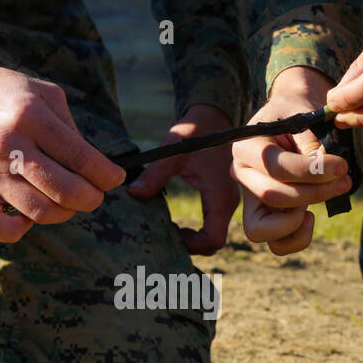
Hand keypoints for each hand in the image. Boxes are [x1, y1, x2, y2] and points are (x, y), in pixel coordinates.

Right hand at [0, 51, 124, 241]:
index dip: (106, 175)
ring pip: (38, 211)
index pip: (81, 157)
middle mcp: (9, 145)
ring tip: (67, 202)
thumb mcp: (43, 92)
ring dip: (63, 214)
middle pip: (64, 190)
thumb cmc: (2, 93)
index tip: (115, 179)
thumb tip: (95, 165)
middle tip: (94, 195)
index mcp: (31, 116)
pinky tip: (26, 220)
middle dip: (90, 198)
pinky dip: (15, 230)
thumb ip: (70, 128)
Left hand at [127, 103, 238, 254]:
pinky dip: (196, 229)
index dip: (192, 245)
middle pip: (214, 242)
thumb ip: (154, 174)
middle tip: (166, 233)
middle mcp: (228, 203)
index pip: (213, 240)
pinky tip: (175, 219)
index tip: (172, 232)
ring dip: (193, 238)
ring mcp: (226, 201)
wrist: (212, 117)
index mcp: (220, 196)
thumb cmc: (196, 132)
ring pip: (213, 234)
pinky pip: (212, 224)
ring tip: (168, 227)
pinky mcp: (221, 197)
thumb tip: (134, 193)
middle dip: (191, 245)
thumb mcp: (172, 151)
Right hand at [230, 66, 350, 255]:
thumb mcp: (306, 117)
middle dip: (314, 193)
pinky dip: (297, 237)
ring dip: (299, 222)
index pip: (275, 167)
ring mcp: (250, 198)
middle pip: (272, 196)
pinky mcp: (264, 215)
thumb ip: (313, 144)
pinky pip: (275, 243)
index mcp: (246, 146)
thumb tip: (325, 173)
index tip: (342, 167)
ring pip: (263, 230)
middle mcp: (241, 174)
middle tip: (344, 180)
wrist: (291, 113)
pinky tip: (312, 216)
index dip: (311, 172)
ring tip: (325, 197)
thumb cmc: (298, 112)